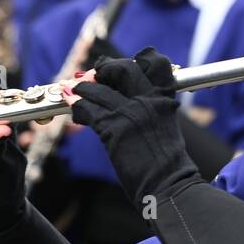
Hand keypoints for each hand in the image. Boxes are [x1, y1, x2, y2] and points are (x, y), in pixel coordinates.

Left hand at [66, 47, 199, 206]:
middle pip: (123, 68)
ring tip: (73, 91)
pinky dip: (78, 108)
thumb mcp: (165, 127)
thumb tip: (128, 102)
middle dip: (104, 69)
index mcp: (165, 98)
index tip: (122, 66)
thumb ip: (151, 110)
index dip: (138, 59)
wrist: (170, 184)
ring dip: (82, 89)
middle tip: (93, 75)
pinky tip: (76, 111)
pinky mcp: (114, 129)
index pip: (155, 63)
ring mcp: (131, 113)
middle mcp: (149, 100)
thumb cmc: (168, 163)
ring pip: (98, 88)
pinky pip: (88, 110)